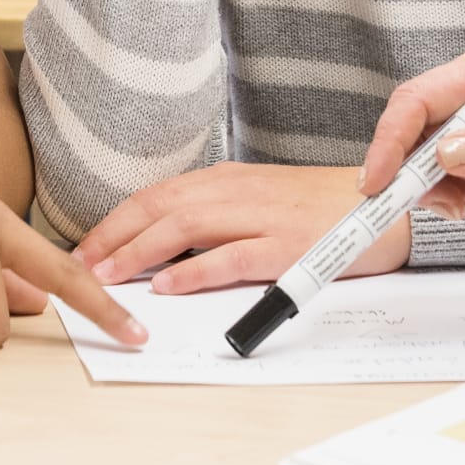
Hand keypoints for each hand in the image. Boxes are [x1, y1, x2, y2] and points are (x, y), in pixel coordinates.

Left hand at [72, 164, 408, 295]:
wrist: (384, 206)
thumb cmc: (321, 206)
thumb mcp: (261, 198)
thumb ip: (218, 213)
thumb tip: (166, 241)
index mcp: (229, 179)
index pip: (158, 194)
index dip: (116, 221)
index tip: (86, 247)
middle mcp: (238, 191)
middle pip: (160, 206)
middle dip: (113, 236)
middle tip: (79, 266)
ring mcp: (261, 217)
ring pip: (184, 227)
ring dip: (138, 252)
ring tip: (106, 276)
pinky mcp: (285, 247)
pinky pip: (229, 258)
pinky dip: (192, 271)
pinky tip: (166, 285)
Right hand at [360, 45, 464, 217]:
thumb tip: (446, 152)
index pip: (418, 101)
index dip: (390, 142)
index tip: (379, 184)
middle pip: (413, 130)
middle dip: (415, 176)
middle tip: (443, 207)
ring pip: (427, 157)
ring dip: (440, 191)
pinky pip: (448, 171)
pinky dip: (458, 194)